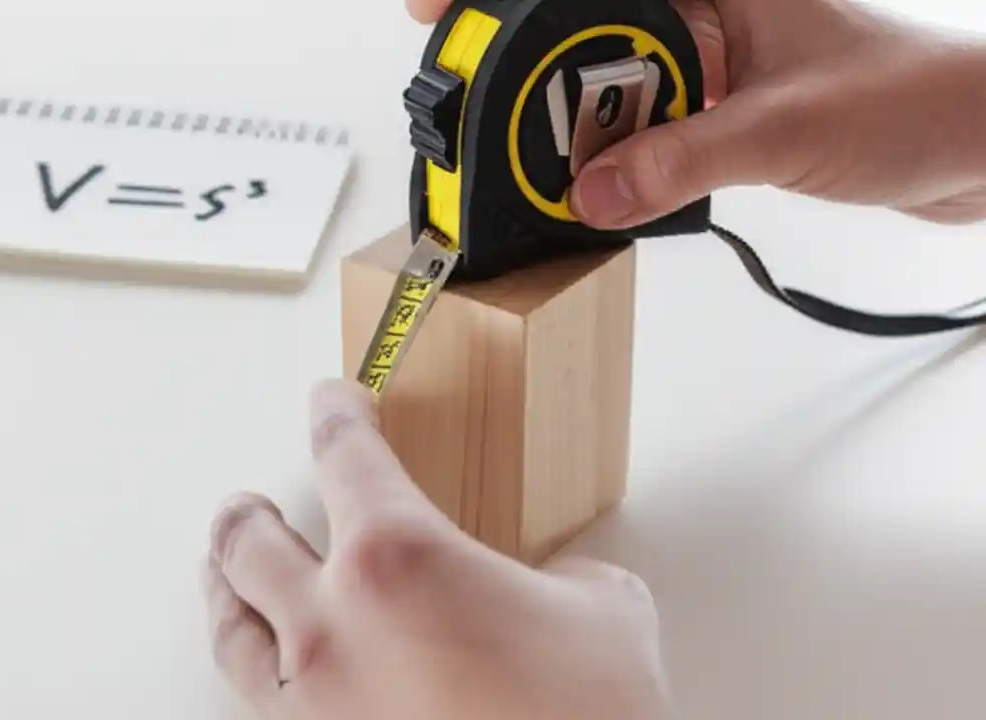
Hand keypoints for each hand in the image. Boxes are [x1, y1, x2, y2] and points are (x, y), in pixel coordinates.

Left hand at [202, 379, 669, 719]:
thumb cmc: (584, 718)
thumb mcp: (605, 611)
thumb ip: (566, 577)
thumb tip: (557, 590)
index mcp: (396, 556)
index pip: (346, 454)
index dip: (335, 415)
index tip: (329, 401)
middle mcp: (331, 624)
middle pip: (251, 541)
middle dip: (245, 510)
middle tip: (247, 499)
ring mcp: (313, 700)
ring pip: (231, 626)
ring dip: (220, 585)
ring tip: (218, 569)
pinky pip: (258, 702)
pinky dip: (253, 669)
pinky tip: (264, 669)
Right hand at [407, 0, 985, 226]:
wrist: (971, 147)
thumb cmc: (910, 102)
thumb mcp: (786, 128)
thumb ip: (685, 158)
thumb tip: (592, 192)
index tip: (434, 11)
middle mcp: (698, 15)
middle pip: (577, 36)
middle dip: (526, 79)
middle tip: (488, 126)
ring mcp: (700, 64)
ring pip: (598, 89)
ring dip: (568, 133)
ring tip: (550, 174)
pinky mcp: (707, 111)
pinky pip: (632, 130)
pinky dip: (608, 163)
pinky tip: (605, 191)